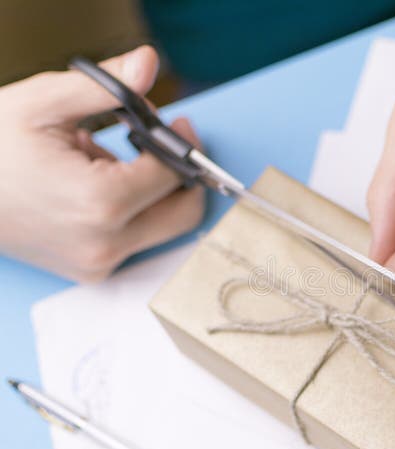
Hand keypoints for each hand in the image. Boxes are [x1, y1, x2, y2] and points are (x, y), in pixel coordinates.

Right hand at [0, 46, 204, 282]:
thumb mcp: (42, 104)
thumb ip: (107, 86)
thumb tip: (148, 63)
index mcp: (101, 203)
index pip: (174, 174)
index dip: (181, 143)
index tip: (177, 123)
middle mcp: (106, 243)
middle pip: (183, 213)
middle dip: (182, 175)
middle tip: (163, 143)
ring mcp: (98, 263)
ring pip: (161, 228)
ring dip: (152, 193)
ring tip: (105, 160)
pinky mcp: (91, 271)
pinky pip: (134, 240)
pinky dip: (130, 211)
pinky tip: (94, 184)